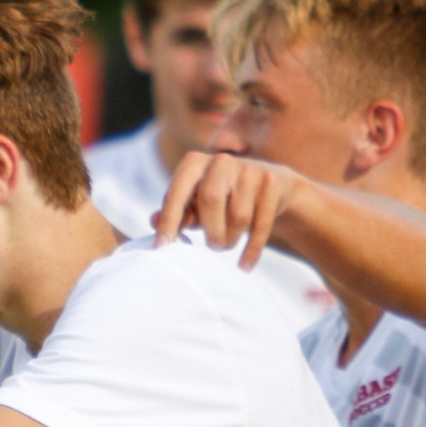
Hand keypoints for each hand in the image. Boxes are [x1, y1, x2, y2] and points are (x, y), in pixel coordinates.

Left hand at [153, 151, 303, 269]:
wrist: (273, 185)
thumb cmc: (223, 198)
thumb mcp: (196, 204)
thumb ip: (177, 212)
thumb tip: (152, 221)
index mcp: (195, 163)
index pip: (177, 192)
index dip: (168, 220)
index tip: (161, 247)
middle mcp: (221, 161)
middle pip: (211, 199)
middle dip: (210, 230)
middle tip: (212, 247)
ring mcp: (250, 169)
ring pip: (238, 216)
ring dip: (230, 239)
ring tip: (226, 244)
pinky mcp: (272, 182)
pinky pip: (260, 225)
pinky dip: (251, 250)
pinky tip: (244, 266)